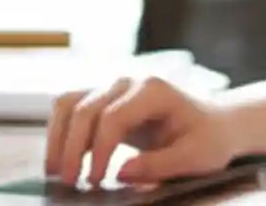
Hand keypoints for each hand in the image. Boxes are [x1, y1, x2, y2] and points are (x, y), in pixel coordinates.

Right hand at [44, 76, 240, 186]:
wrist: (210, 123)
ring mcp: (111, 86)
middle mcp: (127, 81)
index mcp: (153, 90)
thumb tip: (121, 173)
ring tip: (55, 172)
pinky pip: (69, 107)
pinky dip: (59, 131)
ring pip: (69, 102)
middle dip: (72, 147)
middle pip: (86, 108)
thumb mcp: (195, 157)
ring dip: (57, 137)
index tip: (95, 180)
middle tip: (70, 183)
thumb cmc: (206, 139)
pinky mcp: (101, 98)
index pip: (113, 116)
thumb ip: (159, 165)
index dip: (99, 149)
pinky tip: (60, 159)